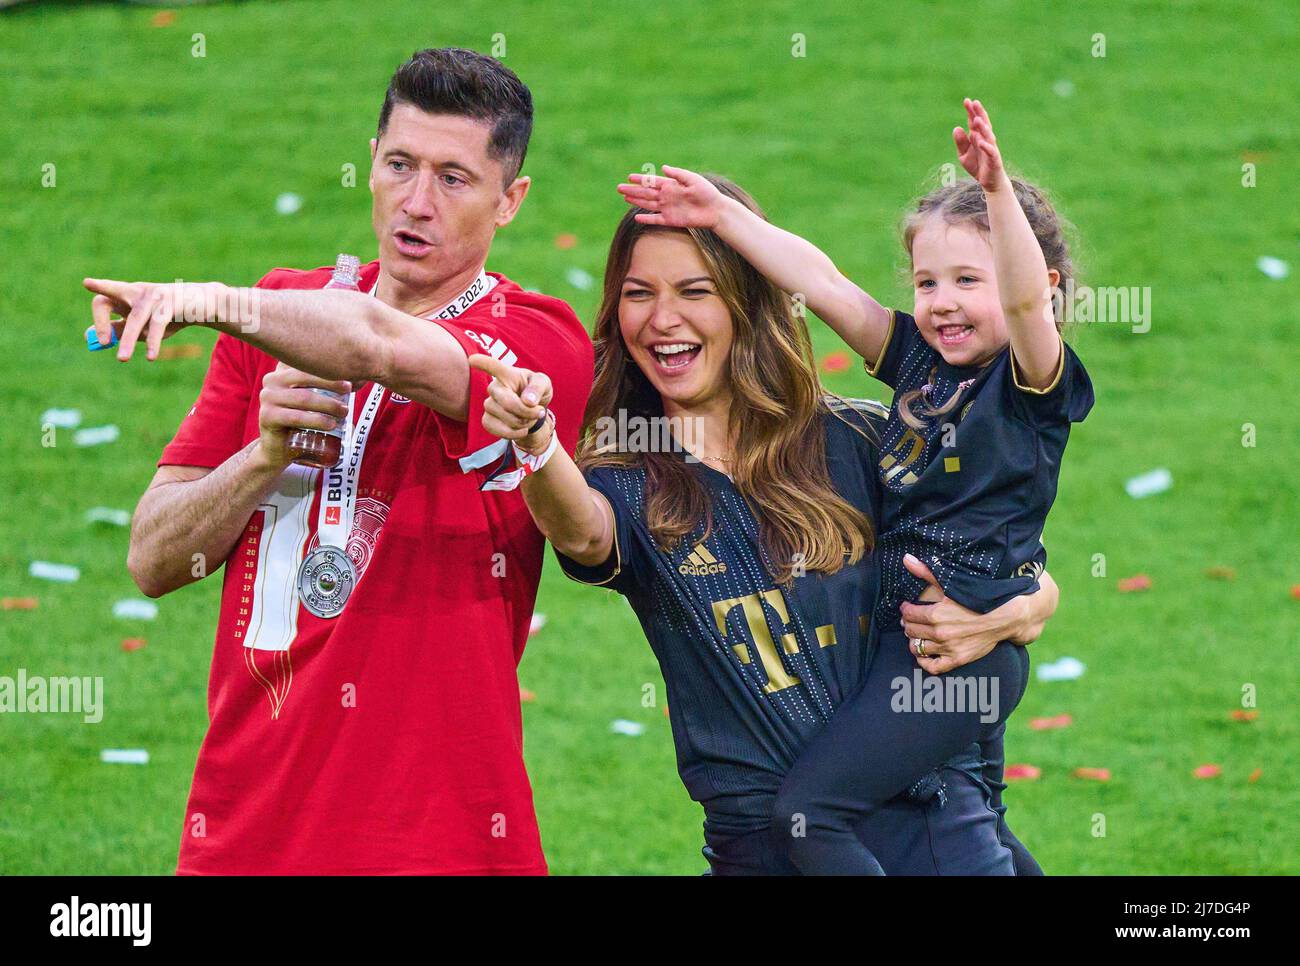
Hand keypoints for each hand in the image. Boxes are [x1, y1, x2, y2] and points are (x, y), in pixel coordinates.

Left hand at [83, 277, 224, 361]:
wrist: (203, 303)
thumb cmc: (169, 315)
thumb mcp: (142, 323)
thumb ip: (118, 328)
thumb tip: (91, 337)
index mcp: (125, 295)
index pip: (102, 301)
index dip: (97, 319)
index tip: (94, 339)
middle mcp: (134, 292)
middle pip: (107, 301)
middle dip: (101, 322)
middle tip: (104, 343)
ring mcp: (152, 296)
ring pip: (134, 319)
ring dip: (128, 340)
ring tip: (122, 359)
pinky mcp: (170, 302)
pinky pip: (157, 324)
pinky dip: (153, 341)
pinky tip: (150, 356)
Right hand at [257, 362, 351, 468]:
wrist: (279, 449)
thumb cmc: (301, 420)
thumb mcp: (313, 398)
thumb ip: (328, 384)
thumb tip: (362, 377)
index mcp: (281, 371)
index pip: (307, 363)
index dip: (330, 368)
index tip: (350, 377)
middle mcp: (271, 381)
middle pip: (306, 377)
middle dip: (331, 383)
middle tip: (349, 392)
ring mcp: (266, 398)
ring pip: (304, 398)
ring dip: (328, 405)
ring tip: (344, 413)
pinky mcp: (267, 417)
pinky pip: (295, 416)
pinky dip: (316, 420)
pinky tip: (330, 425)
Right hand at [467, 354, 553, 454]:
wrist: (532, 412)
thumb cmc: (536, 391)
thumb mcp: (544, 384)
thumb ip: (538, 388)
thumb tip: (528, 401)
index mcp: (507, 374)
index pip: (493, 367)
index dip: (483, 363)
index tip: (472, 360)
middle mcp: (494, 388)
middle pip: (508, 403)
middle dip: (528, 412)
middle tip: (539, 411)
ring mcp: (488, 404)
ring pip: (507, 419)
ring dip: (524, 423)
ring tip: (530, 418)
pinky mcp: (487, 420)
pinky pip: (497, 430)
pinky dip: (514, 433)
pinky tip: (522, 429)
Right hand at [616, 164, 725, 229]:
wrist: (715, 210)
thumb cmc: (706, 192)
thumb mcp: (693, 180)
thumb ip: (678, 174)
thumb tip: (663, 168)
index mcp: (671, 185)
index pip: (652, 181)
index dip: (640, 179)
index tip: (629, 177)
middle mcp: (667, 196)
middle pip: (646, 193)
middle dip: (632, 190)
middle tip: (619, 188)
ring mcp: (667, 208)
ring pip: (648, 204)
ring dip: (636, 201)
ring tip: (624, 197)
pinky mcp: (671, 220)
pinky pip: (655, 220)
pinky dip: (646, 218)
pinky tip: (636, 217)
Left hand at [898, 553, 1027, 673]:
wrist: (1002, 617)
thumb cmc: (976, 599)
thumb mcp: (950, 583)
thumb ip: (926, 572)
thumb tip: (906, 559)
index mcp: (935, 614)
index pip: (907, 614)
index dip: (905, 609)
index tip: (907, 607)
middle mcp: (939, 633)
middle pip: (910, 631)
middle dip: (908, 624)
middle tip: (911, 620)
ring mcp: (947, 648)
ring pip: (917, 648)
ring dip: (914, 641)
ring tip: (918, 634)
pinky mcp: (956, 659)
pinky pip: (932, 667)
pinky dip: (924, 662)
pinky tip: (924, 654)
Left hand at [952, 98, 1007, 192]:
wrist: (989, 182)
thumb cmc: (977, 166)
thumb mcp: (963, 155)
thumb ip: (960, 142)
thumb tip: (956, 128)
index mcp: (977, 137)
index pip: (974, 122)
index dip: (971, 111)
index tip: (967, 101)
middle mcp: (985, 140)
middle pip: (983, 124)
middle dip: (979, 114)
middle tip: (974, 103)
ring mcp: (991, 149)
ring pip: (988, 136)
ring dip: (983, 128)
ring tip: (977, 120)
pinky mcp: (994, 160)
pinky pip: (991, 152)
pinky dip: (986, 147)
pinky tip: (981, 142)